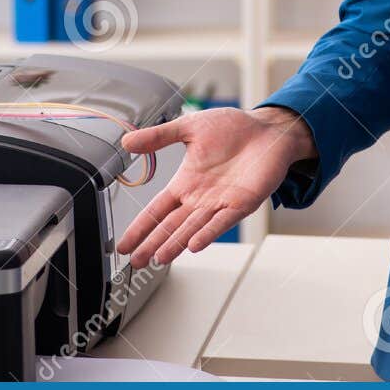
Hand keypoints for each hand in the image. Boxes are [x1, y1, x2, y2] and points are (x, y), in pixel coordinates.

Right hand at [116, 107, 315, 268]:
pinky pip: (222, 221)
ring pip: (192, 228)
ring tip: (158, 258)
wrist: (266, 129)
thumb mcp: (189, 128)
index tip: (123, 244)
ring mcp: (220, 202)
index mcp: (186, 182)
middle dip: (152, 243)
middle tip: (135, 261)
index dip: (140, 227)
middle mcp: (200, 197)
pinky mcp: (242, 202)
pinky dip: (208, 233)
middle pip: (170, 225)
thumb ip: (158, 137)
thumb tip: (127, 141)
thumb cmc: (232, 128)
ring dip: (175, 243)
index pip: (156, 209)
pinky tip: (194, 245)